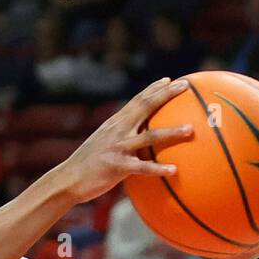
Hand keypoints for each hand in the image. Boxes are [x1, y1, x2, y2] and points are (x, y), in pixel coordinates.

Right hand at [51, 76, 193, 203]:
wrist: (67, 179)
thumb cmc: (87, 164)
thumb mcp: (102, 144)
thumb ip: (119, 137)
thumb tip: (135, 138)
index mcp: (115, 124)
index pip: (137, 101)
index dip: (154, 89)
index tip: (170, 79)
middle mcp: (117, 131)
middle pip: (145, 107)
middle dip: (166, 95)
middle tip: (186, 86)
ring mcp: (118, 148)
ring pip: (149, 137)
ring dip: (171, 132)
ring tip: (190, 129)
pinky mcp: (117, 167)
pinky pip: (142, 168)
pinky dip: (159, 168)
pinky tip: (174, 170)